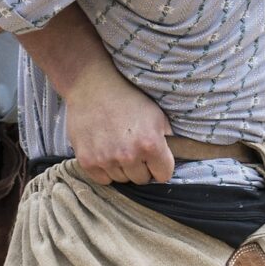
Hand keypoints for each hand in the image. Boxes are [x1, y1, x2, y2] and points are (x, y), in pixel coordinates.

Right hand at [65, 66, 173, 184]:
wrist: (92, 86)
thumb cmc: (128, 98)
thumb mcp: (157, 114)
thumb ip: (168, 139)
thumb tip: (177, 157)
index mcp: (151, 144)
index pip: (164, 175)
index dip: (161, 166)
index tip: (155, 159)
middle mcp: (129, 155)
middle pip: (141, 179)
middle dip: (141, 167)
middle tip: (134, 149)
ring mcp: (106, 159)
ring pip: (122, 179)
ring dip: (122, 168)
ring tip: (118, 147)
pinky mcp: (87, 161)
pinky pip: (103, 179)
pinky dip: (105, 170)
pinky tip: (105, 152)